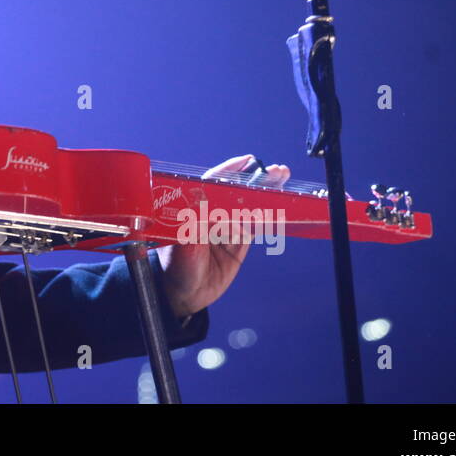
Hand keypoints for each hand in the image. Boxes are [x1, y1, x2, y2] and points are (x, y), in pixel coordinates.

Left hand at [157, 154, 290, 317]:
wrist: (183, 295)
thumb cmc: (174, 267)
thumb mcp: (181, 249)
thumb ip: (192, 232)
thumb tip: (199, 210)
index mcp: (193, 208)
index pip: (212, 182)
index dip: (230, 170)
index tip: (246, 160)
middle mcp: (211, 214)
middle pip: (235, 191)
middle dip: (255, 178)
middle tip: (273, 171)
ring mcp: (226, 227)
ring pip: (249, 205)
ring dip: (266, 192)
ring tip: (281, 178)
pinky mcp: (239, 243)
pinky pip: (255, 225)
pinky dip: (268, 214)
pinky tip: (281, 205)